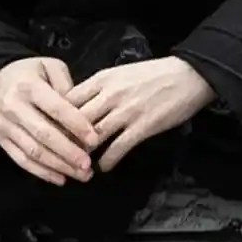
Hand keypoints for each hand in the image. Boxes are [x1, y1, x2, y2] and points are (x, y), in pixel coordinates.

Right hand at [0, 57, 97, 185]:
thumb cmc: (27, 73)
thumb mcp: (49, 66)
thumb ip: (67, 85)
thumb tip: (82, 114)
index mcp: (29, 87)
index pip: (56, 109)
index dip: (76, 125)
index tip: (94, 140)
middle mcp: (14, 108)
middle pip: (44, 135)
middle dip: (69, 153)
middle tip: (88, 165)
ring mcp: (5, 126)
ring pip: (33, 151)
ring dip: (59, 166)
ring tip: (80, 174)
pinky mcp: (0, 139)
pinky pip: (21, 160)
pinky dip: (41, 172)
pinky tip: (60, 179)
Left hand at [68, 56, 215, 170]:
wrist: (189, 74)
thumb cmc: (154, 74)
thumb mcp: (119, 73)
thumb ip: (98, 88)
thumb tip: (77, 105)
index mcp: (102, 79)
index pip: (68, 100)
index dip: (57, 118)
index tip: (53, 132)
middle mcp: (109, 94)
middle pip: (75, 120)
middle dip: (66, 139)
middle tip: (61, 154)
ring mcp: (126, 111)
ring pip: (93, 136)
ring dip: (84, 153)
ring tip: (79, 164)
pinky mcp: (142, 127)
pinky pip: (117, 148)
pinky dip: (107, 161)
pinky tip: (103, 167)